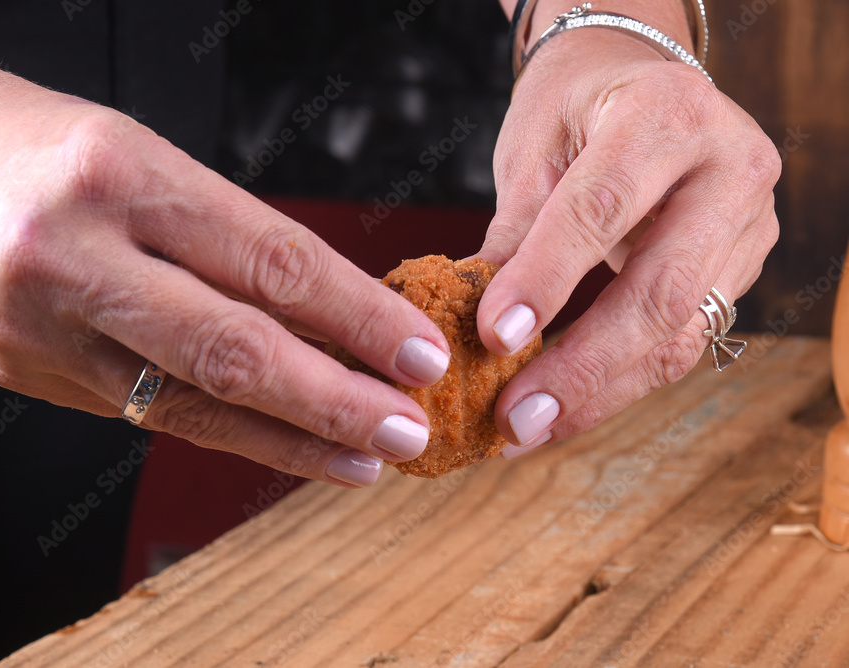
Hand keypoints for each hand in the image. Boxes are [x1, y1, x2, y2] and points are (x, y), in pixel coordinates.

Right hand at [0, 49, 451, 486]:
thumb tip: (328, 310)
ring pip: (188, 404)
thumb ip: (222, 236)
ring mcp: (38, 328)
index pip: (269, 260)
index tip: (418, 352)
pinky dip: (218, 431)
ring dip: (287, 440)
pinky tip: (273, 443)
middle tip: (409, 428)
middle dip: (335, 401)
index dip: (357, 315)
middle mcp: (74, 257)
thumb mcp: (135, 153)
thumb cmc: (23, 142)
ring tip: (361, 459)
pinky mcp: (20, 374)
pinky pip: (140, 411)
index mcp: (119, 176)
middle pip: (233, 349)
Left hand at [476, 28, 780, 449]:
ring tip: (528, 429)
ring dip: (598, 392)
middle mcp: (729, 170)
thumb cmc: (575, 109)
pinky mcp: (740, 269)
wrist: (638, 86)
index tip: (492, 336)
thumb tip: (478, 329)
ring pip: (678, 333)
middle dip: (582, 366)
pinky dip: (618, 381)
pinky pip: (681, 341)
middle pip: (661, 290)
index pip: (603, 209)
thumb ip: (515, 233)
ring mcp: (748, 224)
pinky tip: (564, 408)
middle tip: (515, 420)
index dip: (546, 278)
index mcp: (667, 115)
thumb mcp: (533, 149)